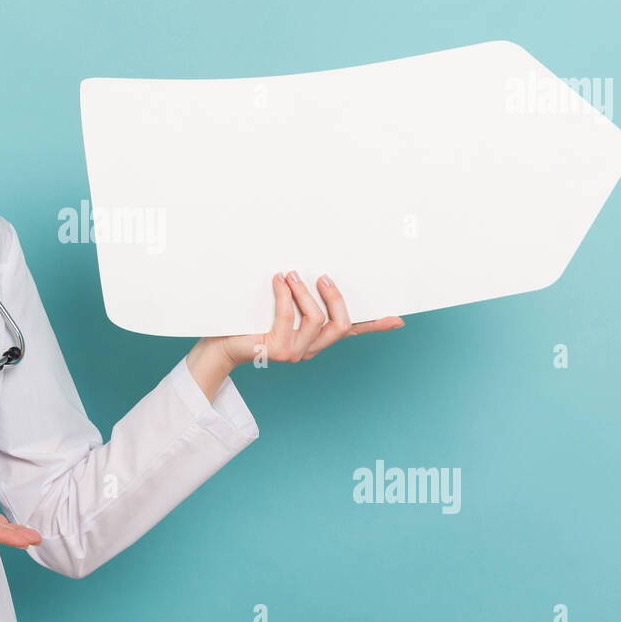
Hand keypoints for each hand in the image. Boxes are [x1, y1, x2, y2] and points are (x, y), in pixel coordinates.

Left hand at [218, 271, 403, 366]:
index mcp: (316, 338)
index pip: (351, 330)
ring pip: (316, 320)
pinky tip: (277, 281)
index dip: (375, 325)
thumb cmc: (250, 321)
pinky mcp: (277, 350)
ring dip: (304, 293)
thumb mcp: (279, 306)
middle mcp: (310, 348)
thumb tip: (307, 269)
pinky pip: (288, 317)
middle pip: (340, 325)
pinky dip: (284, 295)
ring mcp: (295, 352)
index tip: (398, 319)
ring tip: (289, 275)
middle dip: (334, 297)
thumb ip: (298, 296)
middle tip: (321, 276)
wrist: (221, 343)